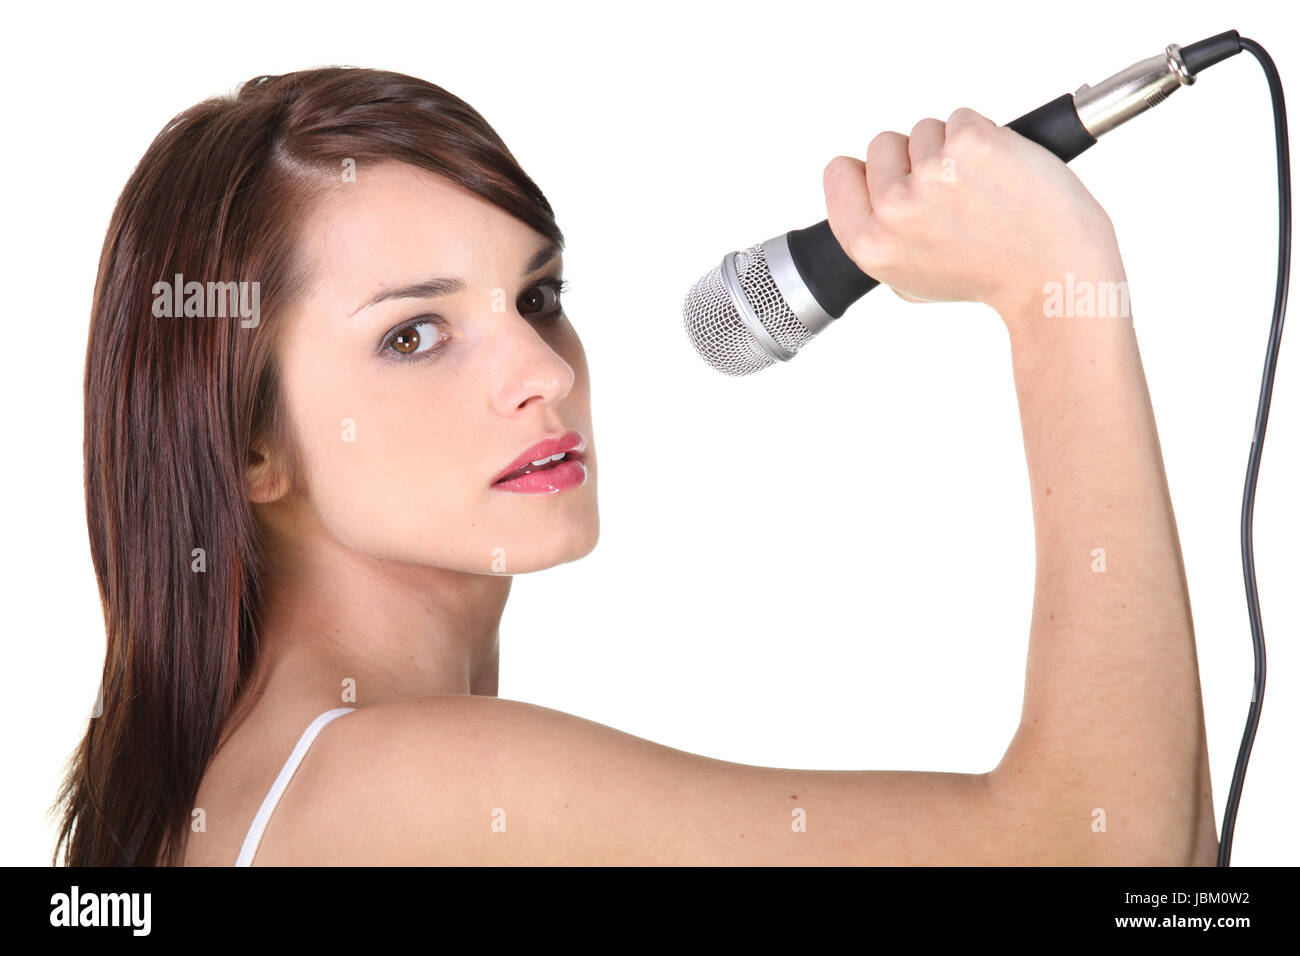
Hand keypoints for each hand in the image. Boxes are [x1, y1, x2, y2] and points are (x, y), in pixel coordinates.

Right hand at [823, 107, 1124, 326]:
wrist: (1052, 275)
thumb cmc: (990, 277)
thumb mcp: (912, 280)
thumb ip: (881, 238)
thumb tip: (870, 195)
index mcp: (870, 244)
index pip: (839, 173)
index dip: (869, 172)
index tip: (897, 180)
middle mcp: (894, 209)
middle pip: (883, 144)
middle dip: (913, 158)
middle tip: (953, 193)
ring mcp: (932, 171)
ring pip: (926, 129)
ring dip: (952, 148)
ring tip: (982, 189)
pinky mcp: (971, 141)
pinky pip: (962, 117)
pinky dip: (983, 135)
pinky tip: (1000, 171)